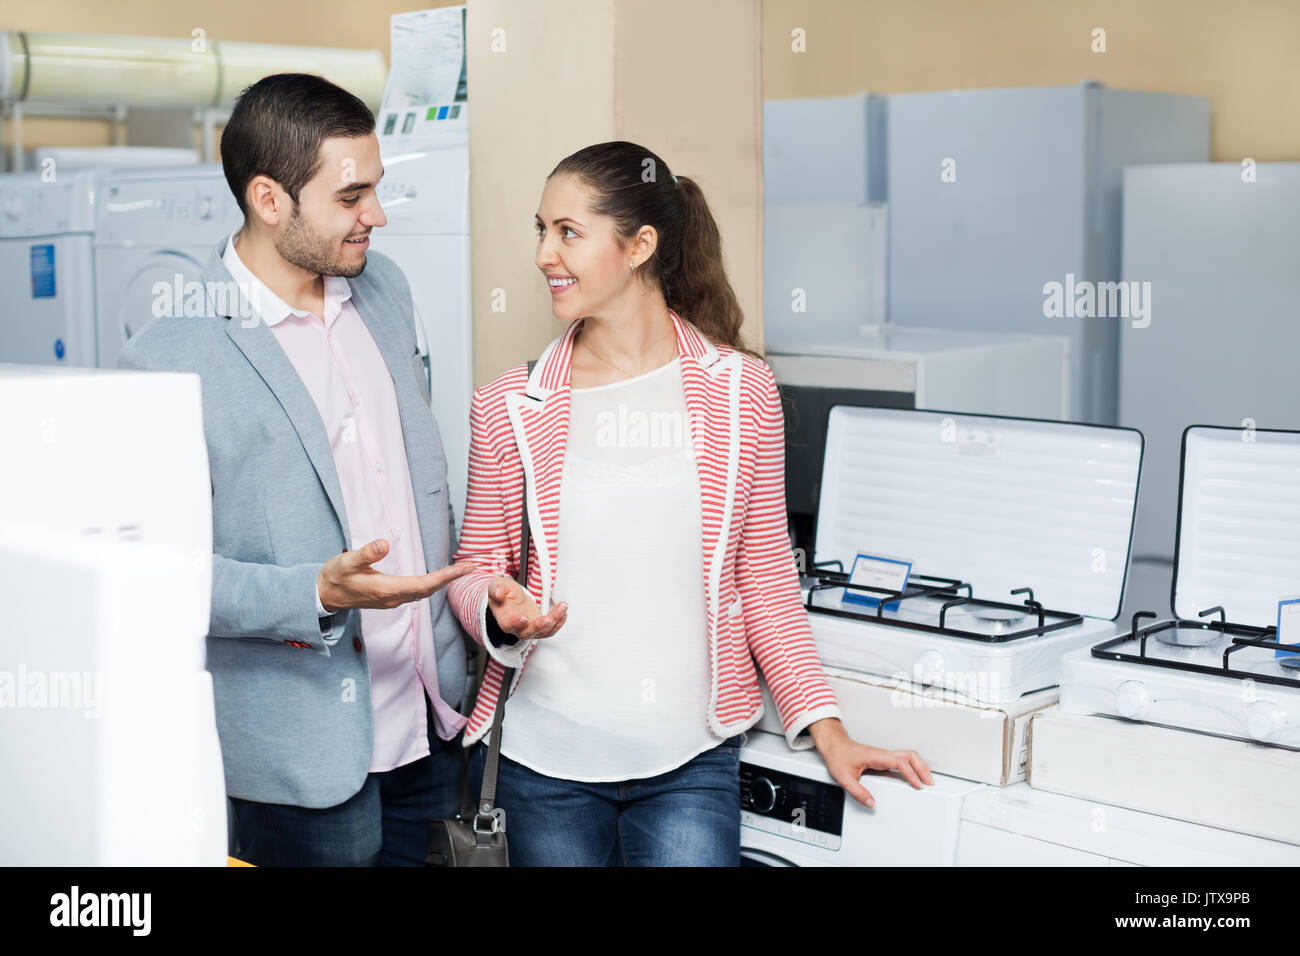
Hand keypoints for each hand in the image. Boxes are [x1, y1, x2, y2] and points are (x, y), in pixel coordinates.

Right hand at [318, 538, 473, 611]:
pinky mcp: (389, 597)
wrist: (324, 594)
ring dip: (443, 582)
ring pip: (424, 592)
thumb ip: (365, 553)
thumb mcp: (347, 561)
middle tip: (471, 566)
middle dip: (451, 579)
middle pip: (428, 589)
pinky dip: (432, 584)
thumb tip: (384, 544)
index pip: (423, 584)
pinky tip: (439, 578)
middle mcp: (393, 598)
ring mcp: (392, 599)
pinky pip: (417, 592)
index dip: (445, 577)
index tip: (463, 569)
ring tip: (461, 570)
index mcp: (386, 589)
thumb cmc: (335, 576)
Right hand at [487, 576, 567, 640]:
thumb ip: (497, 589)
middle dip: (540, 626)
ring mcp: (529, 629)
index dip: (516, 623)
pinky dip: (559, 622)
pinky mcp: (539, 627)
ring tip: (562, 607)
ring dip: (554, 620)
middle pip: (528, 632)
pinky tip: (563, 612)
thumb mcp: (498, 586)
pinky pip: (550, 630)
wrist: (509, 599)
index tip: (524, 618)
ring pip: (543, 631)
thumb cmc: (503, 593)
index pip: (508, 625)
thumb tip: (498, 593)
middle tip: (549, 618)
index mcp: (504, 618)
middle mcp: (517, 628)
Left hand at [809, 717, 933, 808]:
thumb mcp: (843, 777)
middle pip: (909, 755)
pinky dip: (913, 766)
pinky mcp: (883, 758)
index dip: (911, 773)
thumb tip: (871, 803)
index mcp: (875, 756)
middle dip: (922, 768)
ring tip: (926, 780)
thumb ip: (857, 791)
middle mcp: (882, 754)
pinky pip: (902, 759)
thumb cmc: (838, 757)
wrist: (834, 746)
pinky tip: (914, 775)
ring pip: (908, 755)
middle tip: (929, 782)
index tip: (918, 784)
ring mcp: (883, 755)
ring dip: (919, 766)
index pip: (899, 762)